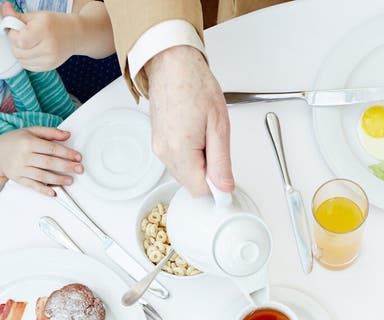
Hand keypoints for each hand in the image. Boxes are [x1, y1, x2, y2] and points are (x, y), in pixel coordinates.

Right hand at [0, 127, 82, 195]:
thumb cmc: (16, 141)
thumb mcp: (31, 131)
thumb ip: (50, 132)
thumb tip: (67, 135)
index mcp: (28, 142)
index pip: (51, 148)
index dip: (66, 153)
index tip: (78, 157)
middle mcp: (25, 156)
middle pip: (49, 162)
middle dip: (66, 166)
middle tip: (79, 169)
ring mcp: (21, 168)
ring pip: (42, 175)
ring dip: (58, 179)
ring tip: (70, 180)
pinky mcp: (19, 179)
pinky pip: (33, 185)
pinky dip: (43, 189)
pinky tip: (53, 192)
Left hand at [1, 3, 78, 70]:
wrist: (75, 35)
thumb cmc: (55, 23)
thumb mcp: (37, 16)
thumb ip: (18, 16)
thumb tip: (5, 9)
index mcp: (44, 30)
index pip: (19, 40)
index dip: (13, 35)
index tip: (16, 29)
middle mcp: (48, 47)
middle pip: (19, 52)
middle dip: (15, 43)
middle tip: (21, 36)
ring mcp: (50, 60)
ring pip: (22, 61)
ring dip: (20, 52)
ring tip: (27, 43)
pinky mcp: (50, 67)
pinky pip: (29, 66)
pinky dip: (26, 59)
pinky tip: (31, 51)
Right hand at [146, 46, 233, 196]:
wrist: (172, 62)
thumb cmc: (194, 84)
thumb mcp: (219, 125)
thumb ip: (221, 162)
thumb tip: (224, 189)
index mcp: (180, 150)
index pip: (200, 191)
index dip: (216, 187)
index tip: (225, 175)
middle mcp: (165, 153)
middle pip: (192, 183)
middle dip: (207, 172)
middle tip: (214, 142)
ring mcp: (159, 148)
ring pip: (185, 173)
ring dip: (199, 162)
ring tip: (203, 132)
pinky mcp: (157, 143)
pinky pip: (177, 161)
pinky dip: (189, 154)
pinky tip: (193, 132)